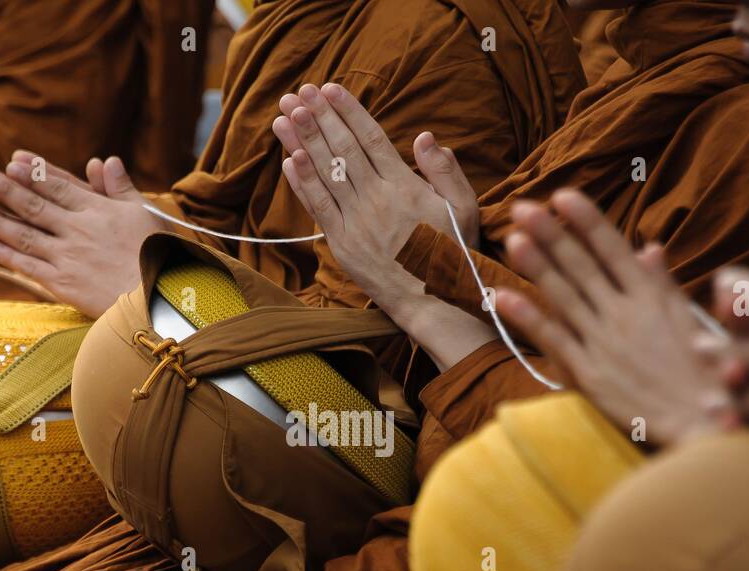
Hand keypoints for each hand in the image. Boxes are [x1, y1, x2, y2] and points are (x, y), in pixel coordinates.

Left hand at [0, 154, 167, 316]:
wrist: (159, 299)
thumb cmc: (159, 255)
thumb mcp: (145, 214)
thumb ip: (122, 188)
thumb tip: (105, 161)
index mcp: (98, 210)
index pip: (59, 186)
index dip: (34, 173)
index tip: (13, 162)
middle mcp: (77, 231)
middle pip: (35, 206)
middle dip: (7, 190)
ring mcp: (67, 258)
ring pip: (25, 235)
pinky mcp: (63, 284)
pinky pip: (29, 266)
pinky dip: (8, 255)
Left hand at [274, 82, 478, 305]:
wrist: (435, 303)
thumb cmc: (454, 254)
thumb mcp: (464, 208)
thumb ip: (445, 170)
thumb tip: (424, 137)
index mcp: (405, 186)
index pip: (371, 139)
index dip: (348, 111)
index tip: (330, 89)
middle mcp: (377, 200)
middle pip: (342, 150)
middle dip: (318, 118)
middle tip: (298, 92)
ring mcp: (357, 223)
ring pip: (325, 174)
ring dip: (302, 143)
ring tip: (285, 116)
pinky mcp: (343, 246)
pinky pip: (318, 209)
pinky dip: (303, 184)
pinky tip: (290, 161)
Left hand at [496, 189, 735, 447]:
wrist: (705, 422)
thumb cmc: (704, 370)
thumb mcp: (689, 319)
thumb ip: (663, 283)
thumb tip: (649, 247)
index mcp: (651, 296)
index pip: (613, 248)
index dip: (585, 220)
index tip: (562, 195)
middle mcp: (624, 313)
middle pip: (581, 265)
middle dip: (550, 233)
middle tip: (522, 206)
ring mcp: (604, 342)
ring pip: (563, 295)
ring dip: (535, 265)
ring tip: (512, 237)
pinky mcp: (589, 373)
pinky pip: (553, 338)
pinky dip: (526, 316)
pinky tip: (502, 295)